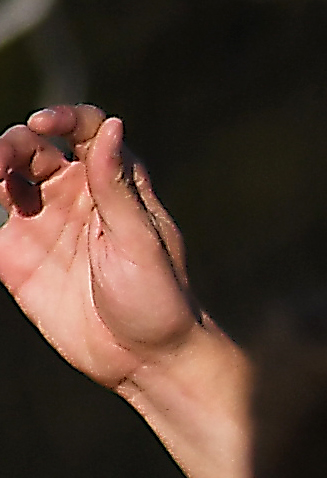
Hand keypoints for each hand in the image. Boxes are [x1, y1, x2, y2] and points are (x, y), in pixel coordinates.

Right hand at [0, 103, 196, 390]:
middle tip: (0, 164)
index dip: (63, 117)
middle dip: (12, 143)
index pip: (86, 130)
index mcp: (114, 186)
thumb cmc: (160, 299)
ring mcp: (43, 225)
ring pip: (4, 177)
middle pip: (33, 148)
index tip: (42, 124)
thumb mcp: (140, 241)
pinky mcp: (17, 258)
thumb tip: (112, 125)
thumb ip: (117, 186)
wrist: (147, 361)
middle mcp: (76, 197)